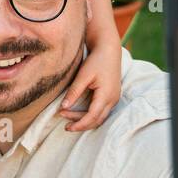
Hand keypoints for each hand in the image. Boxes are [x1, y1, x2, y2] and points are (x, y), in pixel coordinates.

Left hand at [59, 3, 121, 130]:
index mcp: (106, 95)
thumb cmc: (96, 60)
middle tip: (65, 125)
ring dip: (85, 120)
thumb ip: (74, 92)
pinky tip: (79, 114)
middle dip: (81, 124)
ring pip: (100, 117)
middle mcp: (113, 99)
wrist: (109, 50)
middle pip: (97, 120)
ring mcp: (114, 98)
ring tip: (69, 118)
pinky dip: (91, 115)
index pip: (92, 116)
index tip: (66, 127)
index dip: (79, 124)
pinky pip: (102, 112)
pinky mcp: (112, 96)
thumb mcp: (83, 75)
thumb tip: (63, 107)